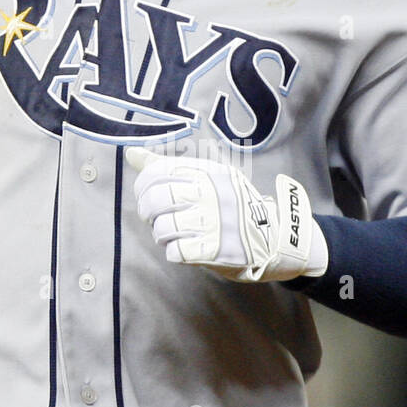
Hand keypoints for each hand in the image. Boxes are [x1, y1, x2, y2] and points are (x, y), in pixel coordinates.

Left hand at [125, 148, 327, 282]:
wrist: (275, 238)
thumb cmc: (234, 207)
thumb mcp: (209, 178)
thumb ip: (168, 167)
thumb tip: (131, 154)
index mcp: (209, 171)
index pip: (157, 172)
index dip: (143, 187)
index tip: (147, 196)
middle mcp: (212, 193)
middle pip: (156, 200)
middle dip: (148, 212)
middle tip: (155, 218)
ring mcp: (215, 222)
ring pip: (163, 228)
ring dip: (162, 235)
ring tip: (173, 234)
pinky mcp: (217, 249)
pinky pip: (176, 252)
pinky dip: (175, 252)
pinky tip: (185, 248)